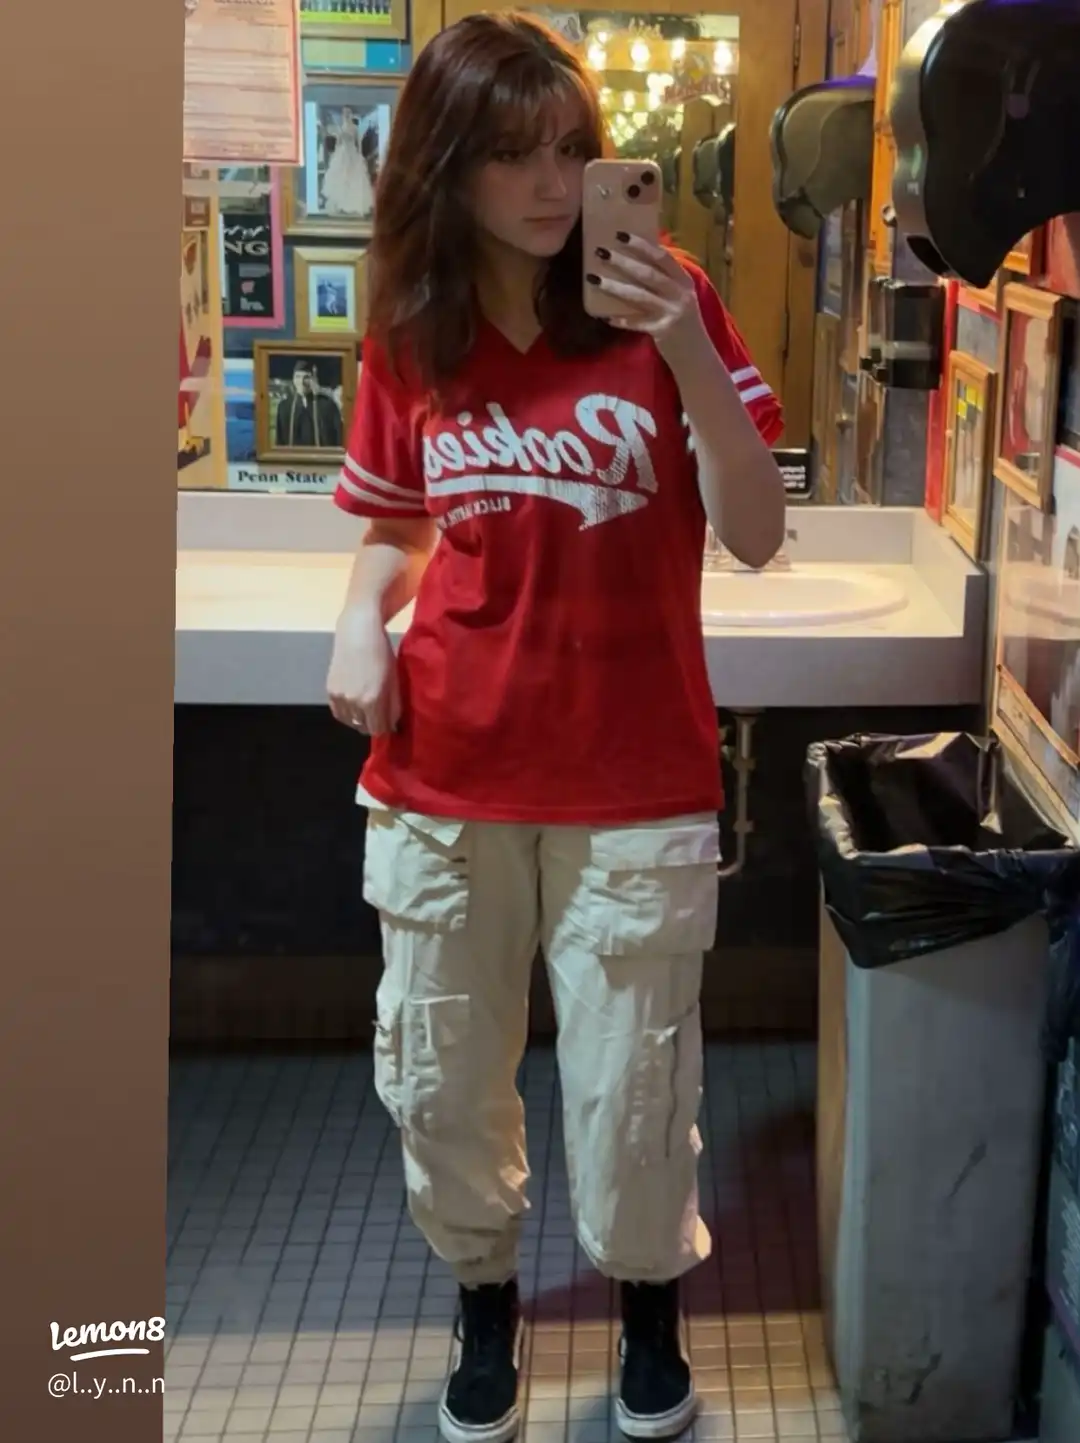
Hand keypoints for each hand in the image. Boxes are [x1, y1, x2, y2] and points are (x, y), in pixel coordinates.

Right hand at [327, 605, 399, 735]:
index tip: (390, 723)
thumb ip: (394, 706)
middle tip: (379, 715)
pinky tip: (354, 705)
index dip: (385, 728)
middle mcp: (354, 702)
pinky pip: (338, 712)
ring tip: (367, 709)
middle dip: (373, 724)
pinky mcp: (330, 691)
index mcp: (372, 700)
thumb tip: (393, 725)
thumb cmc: (382, 652)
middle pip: (364, 728)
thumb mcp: (394, 680)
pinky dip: (347, 713)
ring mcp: (340, 697)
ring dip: (359, 720)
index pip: (378, 729)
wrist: (357, 631)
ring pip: (350, 722)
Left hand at [586, 235, 705, 361]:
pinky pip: (637, 323)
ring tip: (594, 279)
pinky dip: (621, 320)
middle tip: (601, 251)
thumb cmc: (683, 322)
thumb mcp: (680, 296)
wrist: (697, 356)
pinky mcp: (662, 331)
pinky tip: (605, 317)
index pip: (663, 257)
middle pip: (648, 274)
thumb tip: (636, 259)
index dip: (642, 245)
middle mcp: (680, 294)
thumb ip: (665, 280)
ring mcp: (671, 313)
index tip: (621, 234)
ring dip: (615, 287)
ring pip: (639, 296)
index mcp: (684, 281)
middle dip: (623, 262)